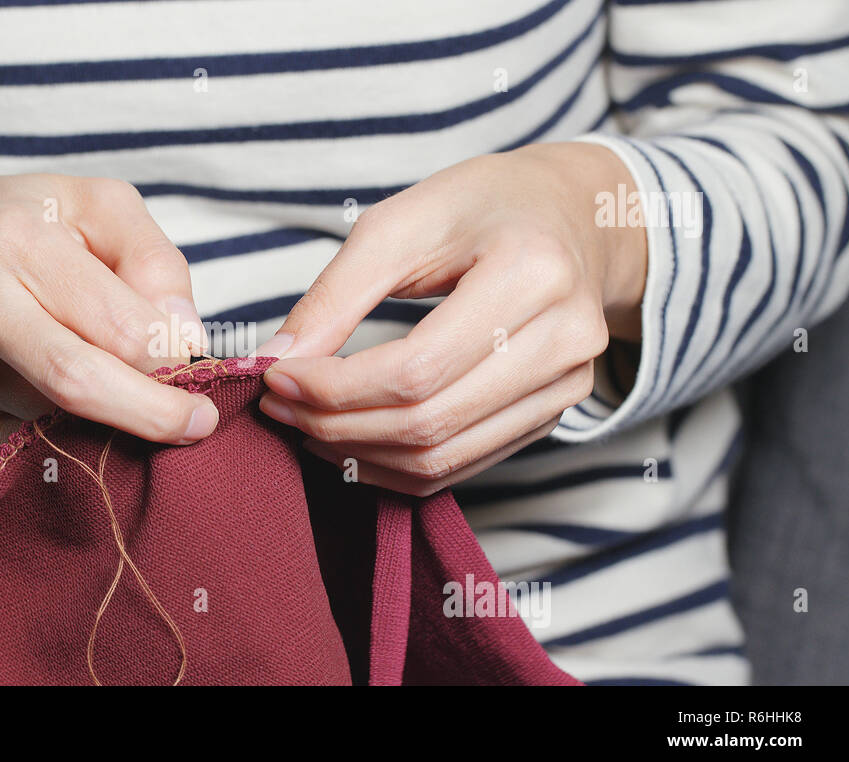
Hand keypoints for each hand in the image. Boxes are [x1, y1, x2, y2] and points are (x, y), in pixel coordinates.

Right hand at [0, 175, 216, 450]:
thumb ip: (152, 259)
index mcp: (11, 240)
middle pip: (76, 383)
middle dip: (150, 414)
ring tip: (125, 379)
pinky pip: (40, 436)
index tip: (206, 373)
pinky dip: (76, 424)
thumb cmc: (18, 224)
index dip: (170, 358)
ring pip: (63, 415)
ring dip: (112, 412)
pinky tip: (77, 390)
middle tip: (199, 425)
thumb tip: (184, 339)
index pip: (111, 323)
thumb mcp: (93, 205)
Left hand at [253, 143, 647, 495]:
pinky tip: (351, 441)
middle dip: (336, 424)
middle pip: (428, 422)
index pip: (415, 370)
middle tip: (280, 405)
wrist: (572, 215)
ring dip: (360, 453)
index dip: (334, 388)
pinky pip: (463, 465)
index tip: (275, 376)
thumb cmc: (481, 207)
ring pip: (443, 456)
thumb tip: (277, 360)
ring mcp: (568, 386)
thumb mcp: (399, 224)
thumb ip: (334, 295)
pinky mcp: (553, 414)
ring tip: (306, 424)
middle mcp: (566, 339)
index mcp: (532, 274)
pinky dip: (395, 467)